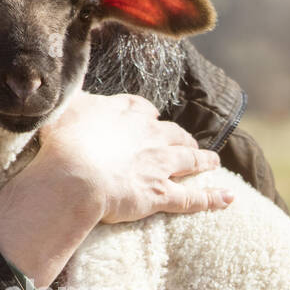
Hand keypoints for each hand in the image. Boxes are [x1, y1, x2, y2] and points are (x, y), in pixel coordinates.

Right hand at [37, 91, 232, 224]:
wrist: (73, 175)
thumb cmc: (63, 142)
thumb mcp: (62, 109)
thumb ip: (68, 100)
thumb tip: (62, 91)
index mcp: (126, 112)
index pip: (142, 110)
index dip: (146, 116)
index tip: (148, 119)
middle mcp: (148, 135)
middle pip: (172, 133)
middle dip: (181, 137)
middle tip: (187, 141)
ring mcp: (159, 164)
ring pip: (189, 159)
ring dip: (203, 160)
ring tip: (213, 161)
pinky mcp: (160, 193)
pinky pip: (192, 197)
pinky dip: (212, 198)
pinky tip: (227, 198)